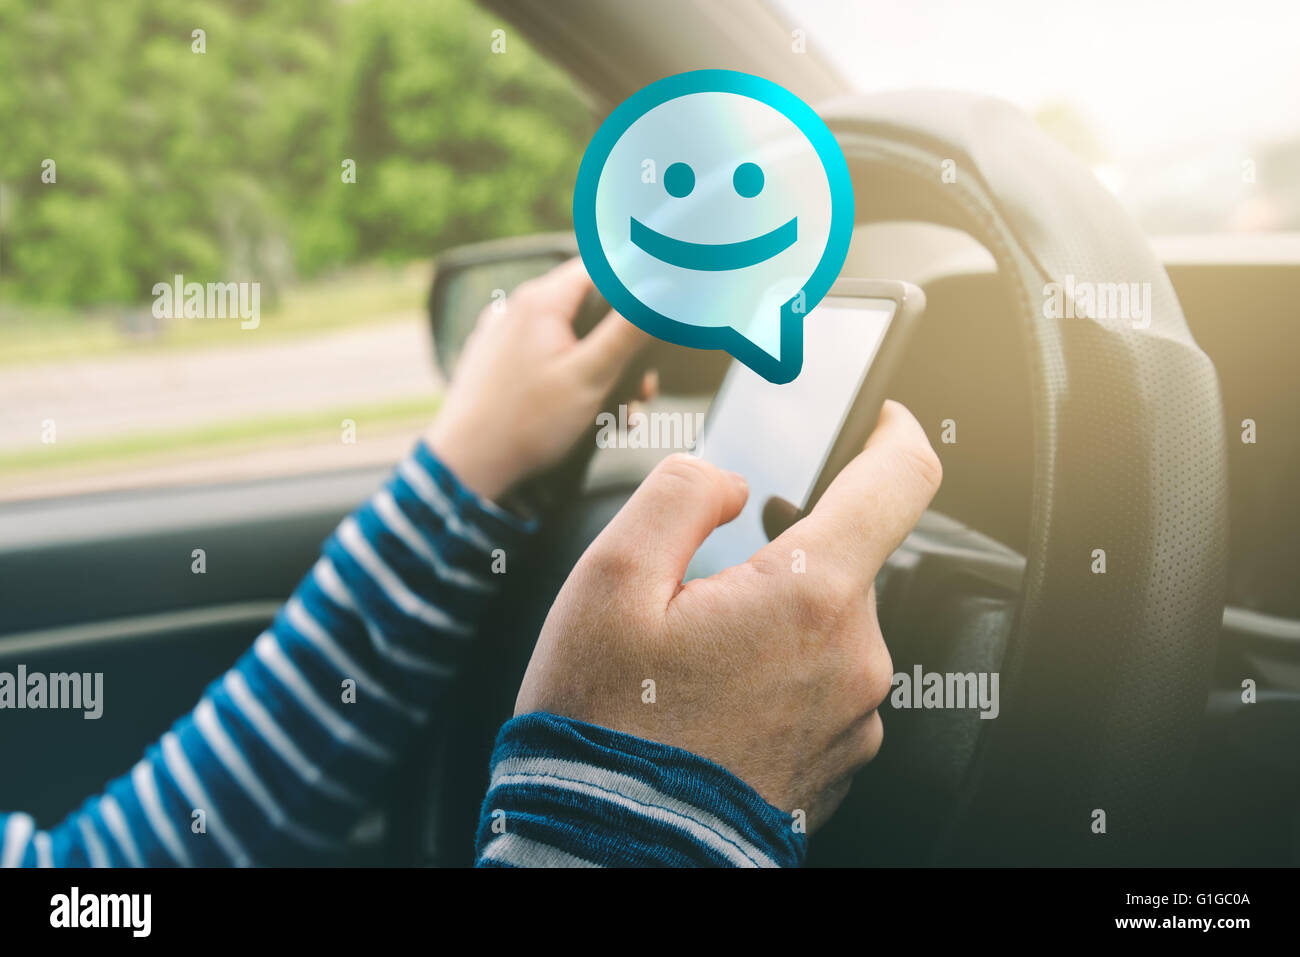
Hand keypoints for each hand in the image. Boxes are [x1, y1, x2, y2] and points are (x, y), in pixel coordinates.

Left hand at [427, 258, 649, 501]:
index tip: (654, 317)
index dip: (634, 289)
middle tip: (639, 387)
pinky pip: (543, 357)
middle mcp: (516, 309)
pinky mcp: (496, 362)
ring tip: (616, 411)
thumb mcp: (591, 376)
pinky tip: (583, 413)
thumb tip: (660, 286)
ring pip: (568, 339)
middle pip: (587, 310)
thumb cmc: (526, 423)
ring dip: (599, 371)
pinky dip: (569, 378)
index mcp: (541, 302)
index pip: (600, 268)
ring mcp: (503, 335)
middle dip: (621, 348)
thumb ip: (628, 329)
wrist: (468, 465)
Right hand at [515, 400, 941, 832]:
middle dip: (786, 551)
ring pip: (830, 624)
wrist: (612, 849)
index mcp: (809, 595)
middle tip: (704, 585)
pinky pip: (825, 683)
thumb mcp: (610, 577)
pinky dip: (781, 672)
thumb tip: (731, 483)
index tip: (877, 420)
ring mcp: (854, 716)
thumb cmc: (604, 722)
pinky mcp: (842, 759)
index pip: (900, 480)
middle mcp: (854, 657)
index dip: (893, 432)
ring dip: (779, 616)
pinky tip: (718, 697)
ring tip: (697, 655)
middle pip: (847, 560)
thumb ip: (681, 494)